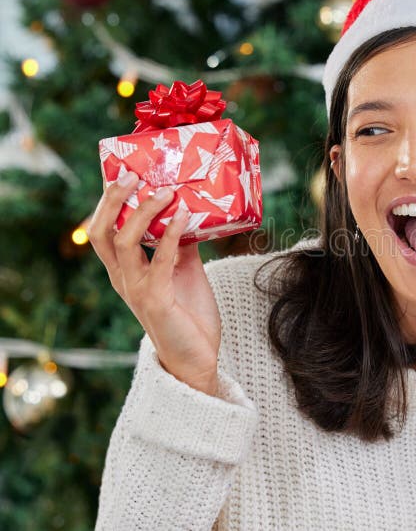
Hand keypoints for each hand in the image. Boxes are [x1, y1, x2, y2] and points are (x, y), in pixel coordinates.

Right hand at [87, 171, 220, 394]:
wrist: (197, 357)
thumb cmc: (188, 314)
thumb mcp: (184, 270)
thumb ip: (180, 244)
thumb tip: (187, 211)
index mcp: (124, 270)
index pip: (103, 230)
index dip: (108, 202)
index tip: (122, 173)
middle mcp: (123, 278)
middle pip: (102, 232)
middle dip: (115, 201)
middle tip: (133, 176)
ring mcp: (136, 290)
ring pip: (125, 242)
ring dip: (145, 212)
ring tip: (166, 192)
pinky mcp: (157, 301)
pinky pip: (161, 261)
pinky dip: (173, 235)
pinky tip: (185, 217)